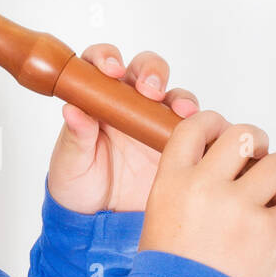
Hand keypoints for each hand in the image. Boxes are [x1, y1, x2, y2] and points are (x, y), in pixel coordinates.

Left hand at [47, 47, 199, 213]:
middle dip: (151, 72)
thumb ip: (75, 136)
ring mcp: (155, 122)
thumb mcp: (69, 161)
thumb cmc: (77, 183)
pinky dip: (204, 126)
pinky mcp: (178, 143)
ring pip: (174, 95)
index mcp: (98, 99)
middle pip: (146, 70)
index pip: (102, 64)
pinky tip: (206, 133)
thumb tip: (72, 110)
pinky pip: (196, 129)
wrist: (100, 218)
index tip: (111, 70)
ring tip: (181, 112)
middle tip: (150, 90)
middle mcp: (129, 103)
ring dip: (180, 98)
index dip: (107, 58)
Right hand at [137, 110, 275, 276]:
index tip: (224, 131)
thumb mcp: (161, 214)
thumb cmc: (170, 269)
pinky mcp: (268, 232)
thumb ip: (188, 185)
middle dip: (256, 142)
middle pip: (242, 135)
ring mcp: (238, 208)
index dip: (214, 123)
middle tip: (259, 155)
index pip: (195, 127)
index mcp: (173, 181)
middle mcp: (205, 187)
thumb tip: (225, 166)